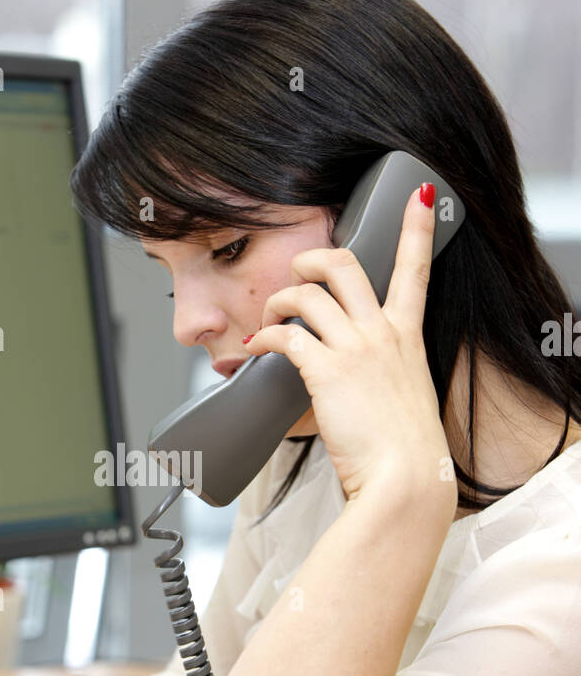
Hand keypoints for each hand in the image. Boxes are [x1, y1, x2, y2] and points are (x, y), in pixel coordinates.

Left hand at [243, 184, 456, 509]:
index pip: (416, 270)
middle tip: (297, 273)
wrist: (407, 479)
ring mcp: (356, 348)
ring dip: (278, 301)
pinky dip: (262, 338)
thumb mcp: (401, 402)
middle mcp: (383, 333)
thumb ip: (371, 381)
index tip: (423, 195)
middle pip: (345, 264)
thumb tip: (333, 387)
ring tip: (267, 321)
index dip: (417, 227)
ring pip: (307, 294)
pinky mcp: (327, 370)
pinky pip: (284, 336)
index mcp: (407, 337)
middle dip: (313, 258)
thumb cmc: (405, 453)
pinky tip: (252, 351)